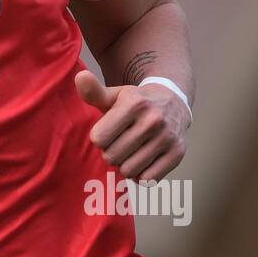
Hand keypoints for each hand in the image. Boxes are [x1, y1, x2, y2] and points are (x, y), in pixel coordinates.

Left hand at [74, 70, 188, 183]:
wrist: (173, 103)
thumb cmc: (135, 103)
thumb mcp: (115, 96)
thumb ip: (93, 92)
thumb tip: (80, 77)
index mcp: (134, 104)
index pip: (99, 138)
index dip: (99, 138)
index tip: (107, 132)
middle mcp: (153, 120)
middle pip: (111, 156)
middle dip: (110, 153)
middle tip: (119, 143)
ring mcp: (167, 137)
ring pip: (129, 170)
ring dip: (125, 165)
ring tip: (130, 152)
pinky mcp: (177, 153)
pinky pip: (148, 179)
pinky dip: (142, 175)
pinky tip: (143, 161)